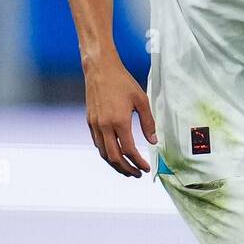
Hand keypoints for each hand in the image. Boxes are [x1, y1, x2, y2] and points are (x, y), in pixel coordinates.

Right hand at [84, 55, 156, 176]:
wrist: (100, 69)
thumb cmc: (122, 82)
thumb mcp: (141, 100)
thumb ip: (148, 122)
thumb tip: (153, 141)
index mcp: (119, 121)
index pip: (129, 150)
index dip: (138, 162)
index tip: (146, 168)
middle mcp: (105, 126)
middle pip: (115, 157)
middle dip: (126, 169)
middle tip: (136, 174)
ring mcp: (95, 125)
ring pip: (104, 153)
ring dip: (115, 164)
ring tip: (127, 168)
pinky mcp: (90, 122)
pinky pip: (97, 144)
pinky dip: (106, 153)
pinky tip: (115, 154)